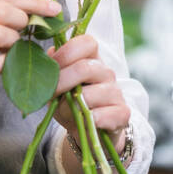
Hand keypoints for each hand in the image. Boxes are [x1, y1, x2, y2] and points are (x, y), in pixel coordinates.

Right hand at [0, 0, 61, 115]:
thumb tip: (31, 10)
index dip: (33, 1)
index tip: (54, 8)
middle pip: (3, 10)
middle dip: (26, 19)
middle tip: (32, 31)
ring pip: (0, 33)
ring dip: (16, 41)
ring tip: (14, 48)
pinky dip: (7, 63)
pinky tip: (7, 65)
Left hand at [45, 33, 129, 152]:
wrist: (86, 131)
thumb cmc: (69, 103)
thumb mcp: (56, 85)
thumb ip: (52, 69)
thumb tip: (50, 55)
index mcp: (91, 59)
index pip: (87, 42)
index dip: (66, 53)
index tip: (51, 68)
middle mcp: (106, 72)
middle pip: (85, 68)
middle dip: (62, 82)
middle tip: (52, 94)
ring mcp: (116, 92)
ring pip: (91, 94)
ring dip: (73, 106)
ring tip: (68, 112)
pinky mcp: (122, 112)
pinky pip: (105, 115)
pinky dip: (90, 120)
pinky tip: (86, 122)